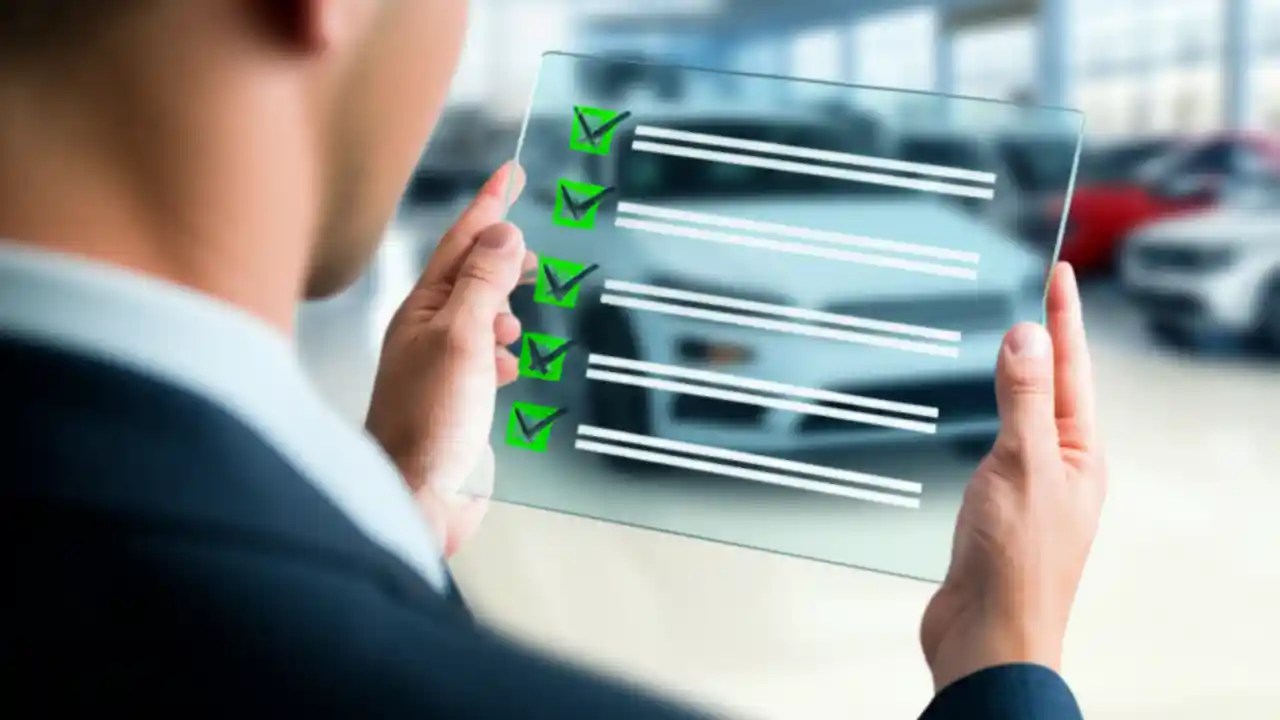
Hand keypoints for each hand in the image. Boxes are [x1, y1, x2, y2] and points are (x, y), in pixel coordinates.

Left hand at [366, 164, 533, 556]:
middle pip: (467, 277)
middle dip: (499, 258)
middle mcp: (426, 334)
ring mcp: (439, 369)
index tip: (509, 171)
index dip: (487, 204)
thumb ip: (485, 284)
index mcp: (422, 310)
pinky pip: (481, 360)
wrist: (417, 496)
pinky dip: (501, 354)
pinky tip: (509, 366)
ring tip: (519, 315)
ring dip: (501, 307)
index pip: (460, 242)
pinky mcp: (454, 402)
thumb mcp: (463, 338)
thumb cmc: (431, 420)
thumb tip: (504, 234)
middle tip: (530, 246)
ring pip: (476, 319)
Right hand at [920, 263, 1106, 690]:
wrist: (987, 635)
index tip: (1058, 272)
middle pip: (1053, 389)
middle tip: (1043, 293)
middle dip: (1048, 341)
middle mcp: (1061, 469)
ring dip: (1021, 379)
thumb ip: (1023, 400)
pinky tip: (986, 420)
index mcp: (1080, 455)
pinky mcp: (997, 512)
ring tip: (1017, 343)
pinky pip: (999, 448)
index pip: (1069, 368)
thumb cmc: (1015, 564)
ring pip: (1026, 419)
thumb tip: (1028, 335)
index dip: (1062, 316)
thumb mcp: (1023, 465)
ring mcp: (1029, 491)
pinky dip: (992, 420)